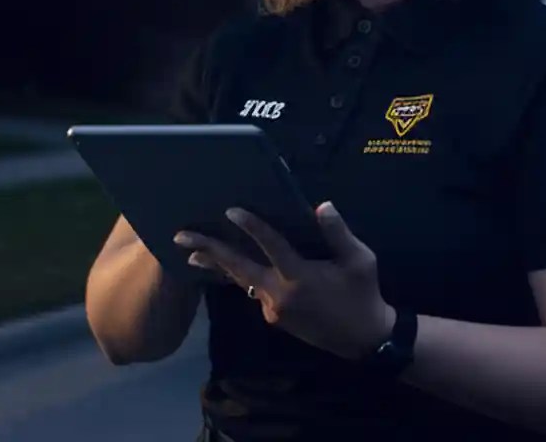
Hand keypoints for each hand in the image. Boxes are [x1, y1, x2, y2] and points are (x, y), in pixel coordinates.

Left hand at [173, 202, 393, 360]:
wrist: (364, 340)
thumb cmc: (363, 295)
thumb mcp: (360, 261)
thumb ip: (338, 233)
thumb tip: (321, 205)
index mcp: (300, 278)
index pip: (271, 246)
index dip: (251, 227)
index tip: (230, 211)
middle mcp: (279, 294)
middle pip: (237, 268)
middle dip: (209, 250)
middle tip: (182, 236)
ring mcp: (273, 308)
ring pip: (240, 281)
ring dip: (216, 265)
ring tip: (191, 254)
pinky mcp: (274, 317)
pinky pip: (251, 291)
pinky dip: (237, 277)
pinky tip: (226, 267)